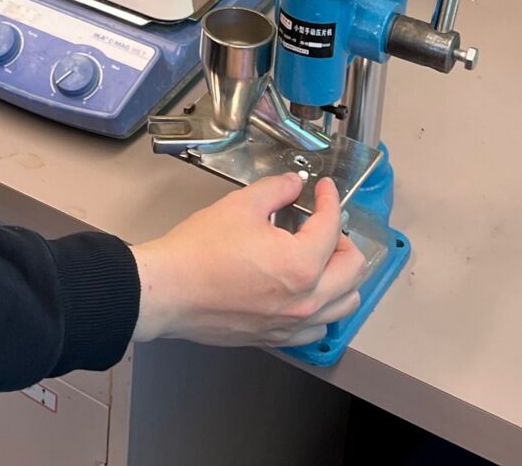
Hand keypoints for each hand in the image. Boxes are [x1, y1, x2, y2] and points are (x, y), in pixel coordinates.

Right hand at [129, 175, 365, 349]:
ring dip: (340, 278)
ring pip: (344, 305)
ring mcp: (293, 324)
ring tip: (319, 259)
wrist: (168, 290)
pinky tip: (303, 292)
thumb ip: (276, 190)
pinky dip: (322, 308)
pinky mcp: (277, 338)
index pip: (332, 226)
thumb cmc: (200, 249)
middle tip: (323, 224)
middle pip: (353, 270)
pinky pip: (319, 328)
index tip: (324, 190)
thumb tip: (294, 184)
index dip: (330, 200)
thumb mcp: (240, 206)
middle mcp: (307, 299)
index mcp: (301, 263)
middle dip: (343, 239)